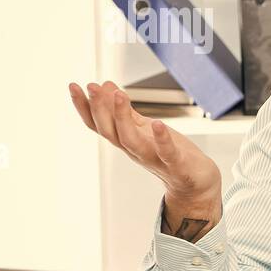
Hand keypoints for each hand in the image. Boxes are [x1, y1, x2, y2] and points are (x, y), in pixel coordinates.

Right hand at [68, 81, 221, 236]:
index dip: (84, 107)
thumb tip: (105, 86)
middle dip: (99, 109)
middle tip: (92, 86)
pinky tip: (158, 124)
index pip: (98, 125)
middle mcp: (135, 151)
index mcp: (126, 141)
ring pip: (131, 141)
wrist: (197, 184)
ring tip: (118, 95)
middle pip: (109, 132)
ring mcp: (154, 159)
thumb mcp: (144, 129)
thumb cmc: (169, 154)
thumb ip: (126, 111)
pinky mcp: (177, 165)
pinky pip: (167, 153)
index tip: (73, 86)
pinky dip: (161, 140)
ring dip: (122, 118)